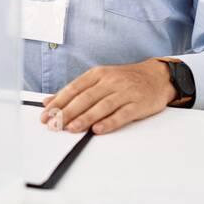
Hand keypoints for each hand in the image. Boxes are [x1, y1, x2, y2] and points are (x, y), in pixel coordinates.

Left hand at [40, 60, 175, 134]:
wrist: (158, 77)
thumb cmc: (125, 80)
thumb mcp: (99, 79)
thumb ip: (75, 91)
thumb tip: (49, 102)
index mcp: (98, 74)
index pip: (74, 88)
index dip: (58, 102)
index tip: (45, 115)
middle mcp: (110, 81)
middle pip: (85, 98)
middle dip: (67, 112)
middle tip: (54, 125)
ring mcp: (125, 92)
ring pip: (101, 106)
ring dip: (85, 118)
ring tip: (71, 128)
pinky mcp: (138, 104)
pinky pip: (122, 114)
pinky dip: (109, 123)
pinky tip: (98, 130)